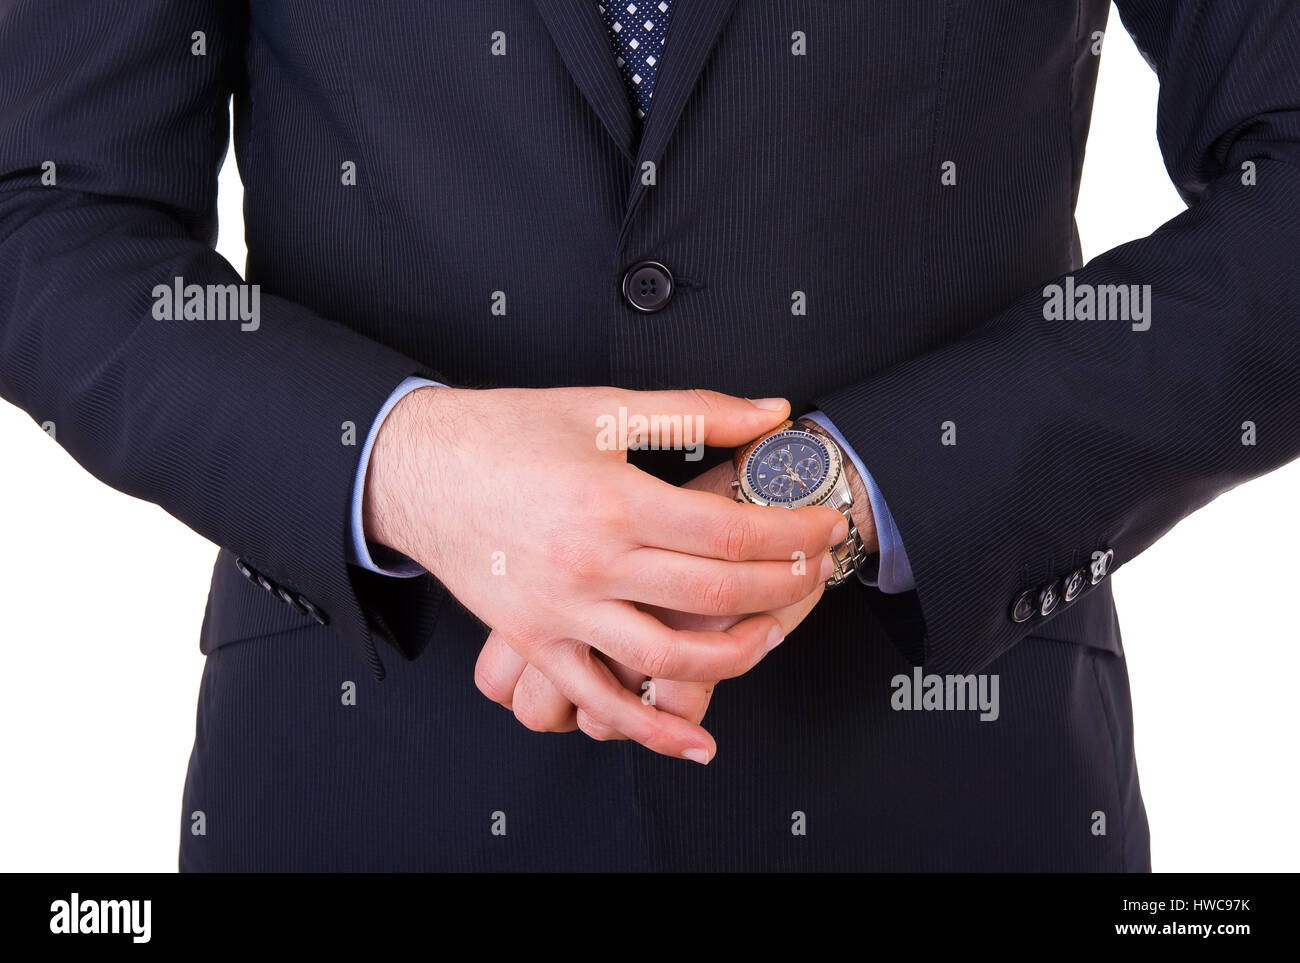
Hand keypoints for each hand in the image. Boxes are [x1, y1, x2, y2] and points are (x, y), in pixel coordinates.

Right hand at [363, 386, 846, 761]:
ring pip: (669, 658)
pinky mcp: (536, 642)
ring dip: (739, 656)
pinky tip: (697, 740)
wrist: (417, 468)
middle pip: (715, 595)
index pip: (730, 533)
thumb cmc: (503, 433)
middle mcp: (591, 563)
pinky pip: (599, 702)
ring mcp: (562, 612)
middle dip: (782, 586)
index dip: (790, 533)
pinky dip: (651, 730)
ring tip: (772, 633)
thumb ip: (696, 411)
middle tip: (814, 569)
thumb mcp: (602, 407)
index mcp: (613, 499)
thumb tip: (770, 411)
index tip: (820, 526)